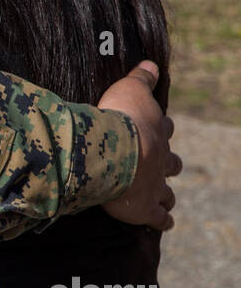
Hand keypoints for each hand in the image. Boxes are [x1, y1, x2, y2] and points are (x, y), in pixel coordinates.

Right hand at [98, 61, 180, 230]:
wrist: (117, 151)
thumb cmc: (121, 118)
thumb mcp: (130, 88)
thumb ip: (141, 78)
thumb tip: (152, 64)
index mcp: (156, 132)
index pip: (165, 128)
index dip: (163, 128)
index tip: (161, 128)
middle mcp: (160, 160)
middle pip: (172, 163)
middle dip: (169, 165)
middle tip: (163, 167)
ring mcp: (154, 185)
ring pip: (167, 193)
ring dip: (166, 195)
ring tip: (164, 199)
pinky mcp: (145, 208)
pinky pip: (158, 218)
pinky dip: (162, 220)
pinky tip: (164, 223)